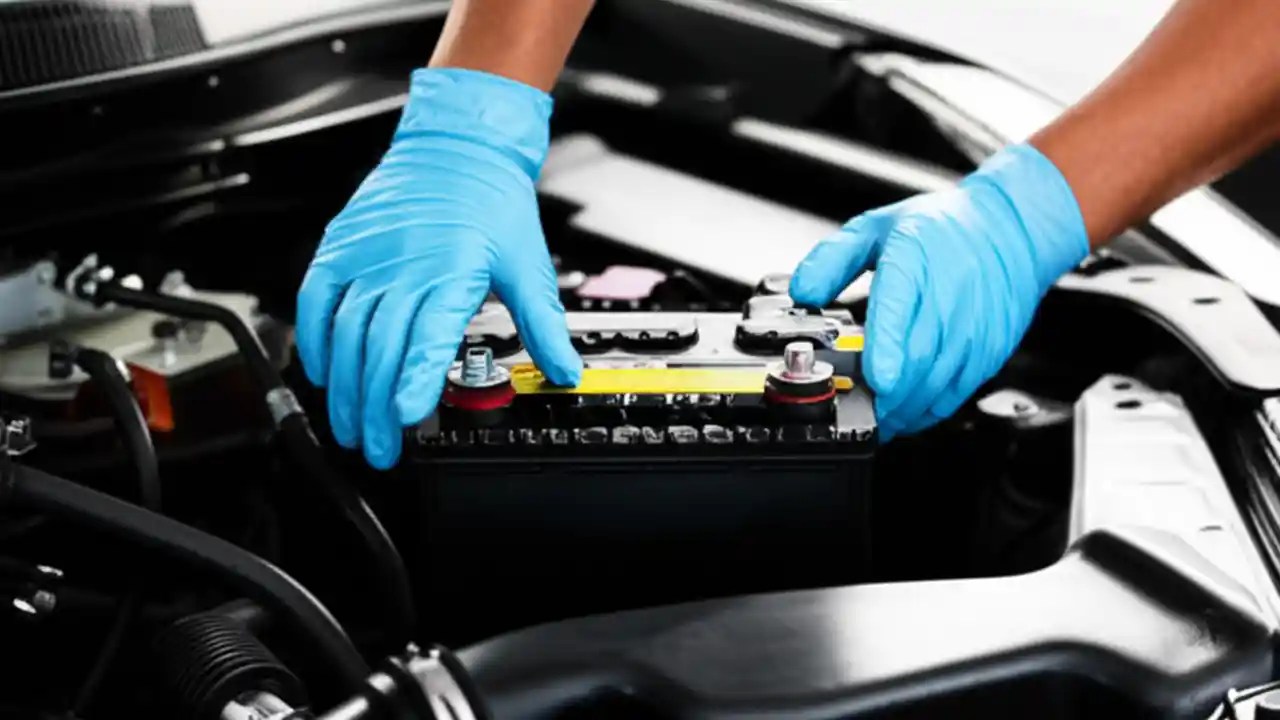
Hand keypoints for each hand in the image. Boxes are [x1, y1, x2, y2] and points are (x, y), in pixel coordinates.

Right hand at [296, 68, 581, 468]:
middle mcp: (405, 266)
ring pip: (346, 333)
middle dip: (376, 407)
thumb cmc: (491, 202)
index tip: (404, 416)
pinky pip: (317, 300)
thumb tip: (565, 371)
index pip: (428, 337)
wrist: (456, 147)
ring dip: (345, 387)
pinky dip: (315, 340)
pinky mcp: (341, 248)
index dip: (414, 379)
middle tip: (378, 450)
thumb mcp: (527, 264)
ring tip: (350, 427)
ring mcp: (367, 257)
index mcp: (452, 272)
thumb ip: (543, 325)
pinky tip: (324, 373)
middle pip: (381, 348)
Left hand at [789, 144, 1088, 440]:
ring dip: (905, 408)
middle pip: (919, 357)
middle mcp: (949, 294)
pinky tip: (907, 412)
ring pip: (939, 381)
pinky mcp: (989, 349)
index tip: (877, 378)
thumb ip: (833, 259)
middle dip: (886, 394)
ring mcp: (974, 326)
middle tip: (857, 410)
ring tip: (877, 418)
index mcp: (914, 258)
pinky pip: (958, 391)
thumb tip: (803, 290)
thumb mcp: (876, 228)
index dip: (889, 348)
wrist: (1010, 230)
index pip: (901, 307)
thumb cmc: (943, 230)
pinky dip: (929, 410)